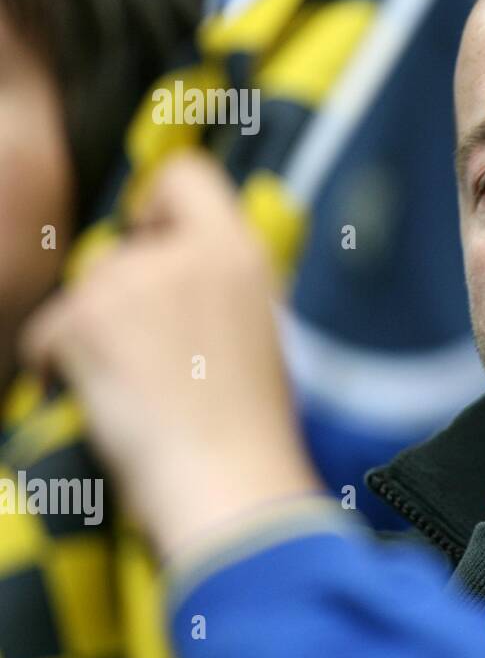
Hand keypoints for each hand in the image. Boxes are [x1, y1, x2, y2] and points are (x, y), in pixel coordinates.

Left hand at [20, 152, 322, 558]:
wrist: (229, 481)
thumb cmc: (253, 425)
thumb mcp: (263, 327)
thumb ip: (221, 280)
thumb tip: (176, 268)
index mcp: (241, 252)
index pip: (185, 176)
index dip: (159, 204)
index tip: (156, 239)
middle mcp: (185, 253)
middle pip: (121, 248)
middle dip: (121, 296)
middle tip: (150, 354)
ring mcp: (131, 283)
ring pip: (84, 293)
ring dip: (93, 335)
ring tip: (138, 389)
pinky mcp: (84, 321)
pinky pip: (48, 332)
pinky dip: (60, 366)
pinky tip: (106, 402)